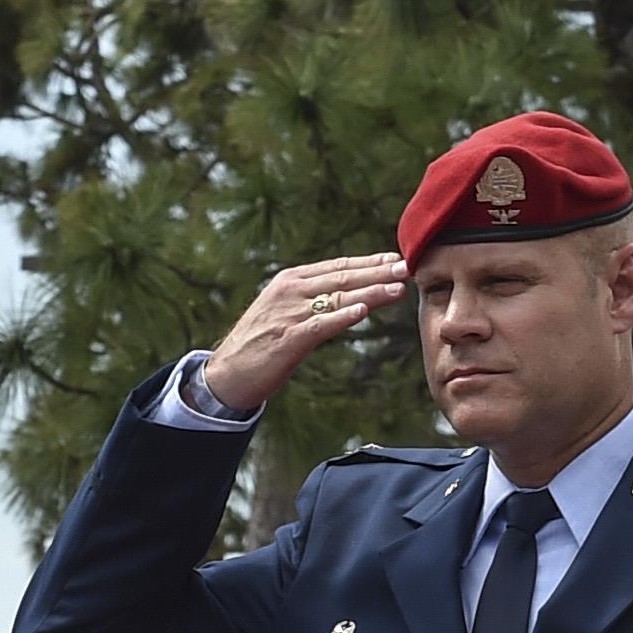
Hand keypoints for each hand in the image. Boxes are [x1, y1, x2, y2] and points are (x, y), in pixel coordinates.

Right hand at [199, 253, 413, 414]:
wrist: (226, 374)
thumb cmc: (257, 344)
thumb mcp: (282, 310)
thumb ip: (310, 299)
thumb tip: (347, 294)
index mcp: (290, 280)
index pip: (336, 266)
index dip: (368, 262)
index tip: (395, 259)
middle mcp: (290, 292)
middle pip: (342, 278)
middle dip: (377, 272)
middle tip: (406, 268)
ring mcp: (289, 314)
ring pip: (337, 298)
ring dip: (370, 292)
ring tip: (397, 288)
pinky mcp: (288, 340)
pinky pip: (321, 325)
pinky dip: (342, 316)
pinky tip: (362, 311)